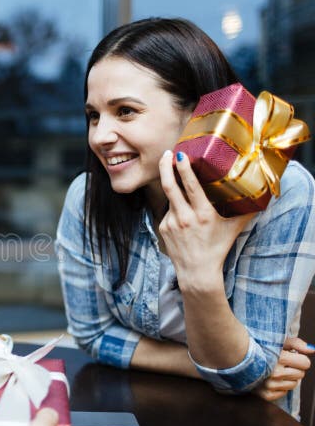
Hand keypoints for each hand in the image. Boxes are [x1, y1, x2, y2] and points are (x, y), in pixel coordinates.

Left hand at [157, 151, 253, 291]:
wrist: (196, 272)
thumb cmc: (217, 248)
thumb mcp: (234, 229)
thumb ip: (246, 212)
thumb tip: (263, 196)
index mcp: (203, 214)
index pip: (190, 186)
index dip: (183, 169)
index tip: (180, 155)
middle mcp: (185, 217)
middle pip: (169, 186)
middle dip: (165, 167)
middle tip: (167, 153)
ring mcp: (171, 222)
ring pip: (170, 197)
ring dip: (173, 186)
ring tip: (176, 177)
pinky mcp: (163, 227)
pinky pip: (168, 210)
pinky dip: (174, 205)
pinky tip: (181, 209)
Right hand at [255, 336, 313, 401]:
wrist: (235, 360)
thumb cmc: (256, 349)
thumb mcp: (275, 342)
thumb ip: (296, 343)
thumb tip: (312, 350)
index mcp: (277, 358)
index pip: (305, 363)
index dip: (299, 359)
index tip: (290, 357)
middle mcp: (274, 373)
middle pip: (301, 374)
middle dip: (294, 369)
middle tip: (280, 364)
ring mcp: (270, 385)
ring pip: (294, 384)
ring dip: (287, 378)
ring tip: (274, 371)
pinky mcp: (266, 395)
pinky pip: (284, 392)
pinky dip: (279, 387)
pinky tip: (269, 379)